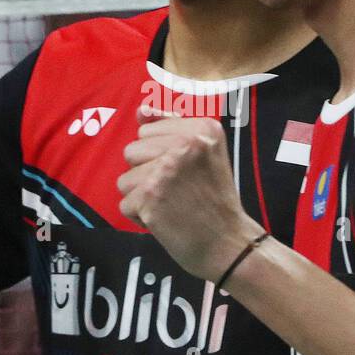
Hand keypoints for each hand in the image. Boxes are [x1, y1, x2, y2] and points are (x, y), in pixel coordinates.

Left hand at [118, 107, 264, 282]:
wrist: (229, 244)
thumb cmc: (214, 200)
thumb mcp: (205, 154)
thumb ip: (171, 128)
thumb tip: (141, 110)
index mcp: (203, 128)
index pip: (147, 130)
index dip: (159, 156)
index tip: (185, 173)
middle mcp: (186, 143)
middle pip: (133, 151)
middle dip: (147, 175)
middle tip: (178, 191)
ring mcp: (166, 169)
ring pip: (126, 178)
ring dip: (143, 197)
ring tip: (171, 205)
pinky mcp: (150, 195)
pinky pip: (125, 203)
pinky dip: (141, 217)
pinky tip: (166, 219)